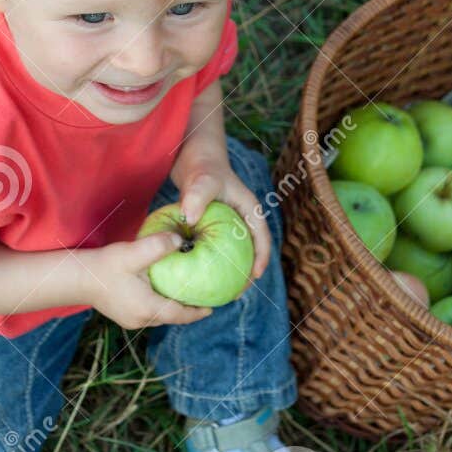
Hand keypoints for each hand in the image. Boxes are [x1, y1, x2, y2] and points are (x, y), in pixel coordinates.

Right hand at [78, 233, 214, 328]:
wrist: (77, 278)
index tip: (213, 307)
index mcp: (147, 308)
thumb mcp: (133, 253)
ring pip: (160, 316)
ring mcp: (131, 320)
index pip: (179, 315)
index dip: (197, 312)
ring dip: (174, 308)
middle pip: (171, 317)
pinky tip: (163, 291)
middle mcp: (141, 319)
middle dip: (188, 311)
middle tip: (203, 298)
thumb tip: (180, 239)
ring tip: (187, 295)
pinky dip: (161, 305)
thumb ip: (158, 246)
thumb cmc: (104, 266)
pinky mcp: (124, 315)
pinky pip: (150, 313)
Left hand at [172, 156, 270, 281]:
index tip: (255, 276)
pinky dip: (214, 261)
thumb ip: (197, 196)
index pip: (262, 238)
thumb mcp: (202, 181)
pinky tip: (200, 275)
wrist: (194, 157)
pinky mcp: (217, 226)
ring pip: (236, 252)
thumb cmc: (203, 167)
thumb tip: (189, 218)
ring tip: (220, 292)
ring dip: (232, 270)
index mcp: (250, 210)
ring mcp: (231, 223)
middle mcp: (243, 218)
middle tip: (235, 294)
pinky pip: (219, 248)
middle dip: (247, 273)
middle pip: (252, 250)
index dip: (262, 258)